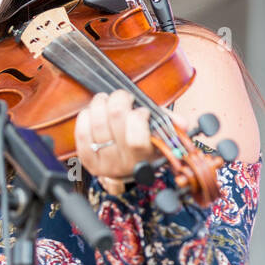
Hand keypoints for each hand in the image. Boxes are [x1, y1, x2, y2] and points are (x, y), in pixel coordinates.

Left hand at [76, 89, 190, 192]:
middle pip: (116, 120)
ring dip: (101, 102)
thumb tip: (182, 123)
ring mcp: (104, 164)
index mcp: (145, 158)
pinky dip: (86, 115)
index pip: (137, 138)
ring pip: (97, 123)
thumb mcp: (159, 134)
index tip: (141, 110)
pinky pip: (81, 132)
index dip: (137, 116)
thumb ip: (170, 124)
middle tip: (123, 97)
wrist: (124, 166)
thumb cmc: (143, 143)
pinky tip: (93, 111)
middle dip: (119, 100)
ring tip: (106, 99)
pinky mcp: (87, 161)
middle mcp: (124, 164)